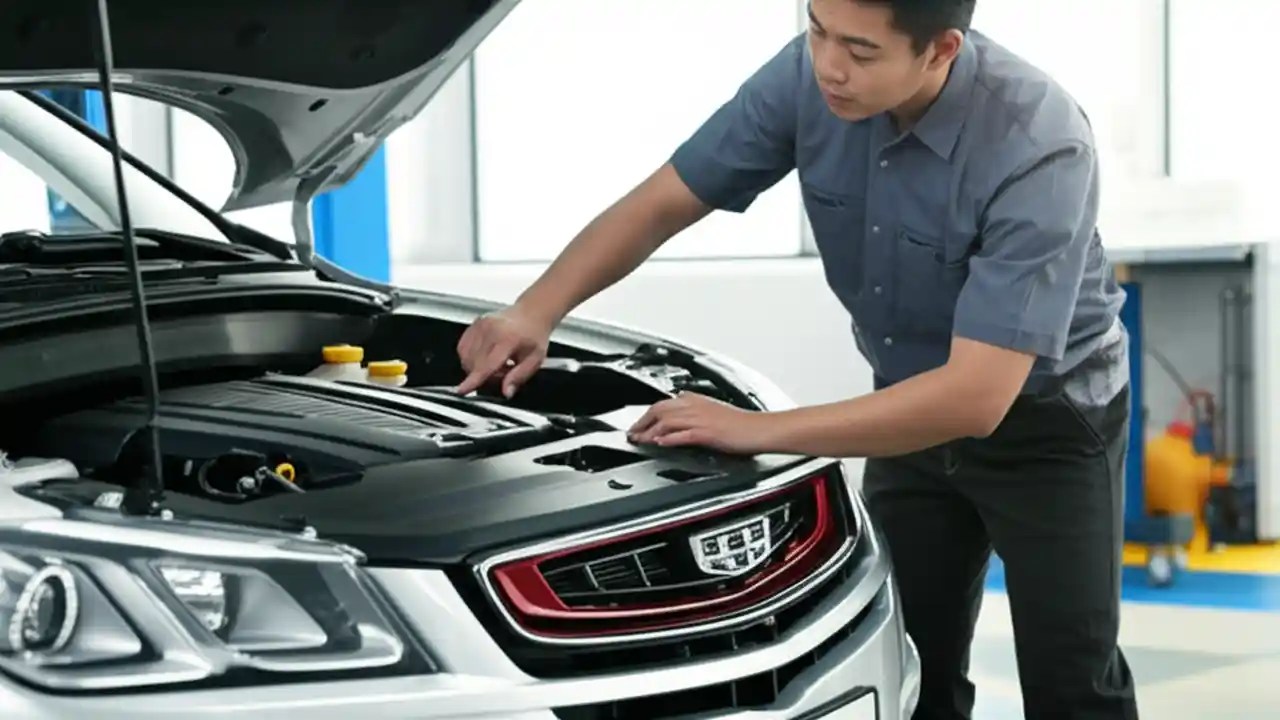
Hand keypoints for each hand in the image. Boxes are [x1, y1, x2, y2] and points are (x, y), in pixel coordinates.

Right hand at [455, 306, 552, 396]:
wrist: (532, 314)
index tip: (462, 390)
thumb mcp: (535, 360)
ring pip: (466, 357)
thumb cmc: (534, 335)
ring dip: (477, 367)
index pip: (486, 364)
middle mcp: (491, 329)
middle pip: (474, 364)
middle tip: (504, 371)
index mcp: (507, 339)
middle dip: (486, 376)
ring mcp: (480, 325)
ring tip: (497, 362)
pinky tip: (486, 355)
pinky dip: (471, 357)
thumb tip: (506, 392)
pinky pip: (463, 348)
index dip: (474, 380)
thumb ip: (518, 377)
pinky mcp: (473, 324)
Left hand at [627, 392, 774, 454]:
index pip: (664, 403)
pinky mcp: (707, 432)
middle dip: (642, 421)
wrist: (759, 429)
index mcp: (696, 400)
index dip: (647, 414)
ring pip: (667, 421)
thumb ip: (695, 415)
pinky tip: (659, 443)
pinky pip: (683, 434)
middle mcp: (696, 406)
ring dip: (649, 431)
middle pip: (660, 409)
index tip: (638, 425)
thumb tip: (678, 424)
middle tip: (632, 434)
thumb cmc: (742, 424)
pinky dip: (669, 438)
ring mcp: (701, 419)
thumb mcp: (714, 413)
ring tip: (639, 440)